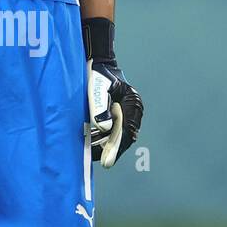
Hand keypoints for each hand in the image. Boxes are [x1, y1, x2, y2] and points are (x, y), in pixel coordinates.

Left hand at [83, 17, 142, 168]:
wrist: (96, 63)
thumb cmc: (95, 73)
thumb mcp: (95, 87)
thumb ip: (99, 106)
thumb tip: (104, 128)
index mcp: (132, 101)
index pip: (127, 129)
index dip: (117, 146)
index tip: (108, 160)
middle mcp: (133, 108)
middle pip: (125, 135)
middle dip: (113, 149)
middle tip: (103, 163)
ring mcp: (128, 111)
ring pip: (119, 134)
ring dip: (107, 145)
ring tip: (94, 156)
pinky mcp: (119, 113)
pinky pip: (114, 130)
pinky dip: (104, 138)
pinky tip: (93, 145)